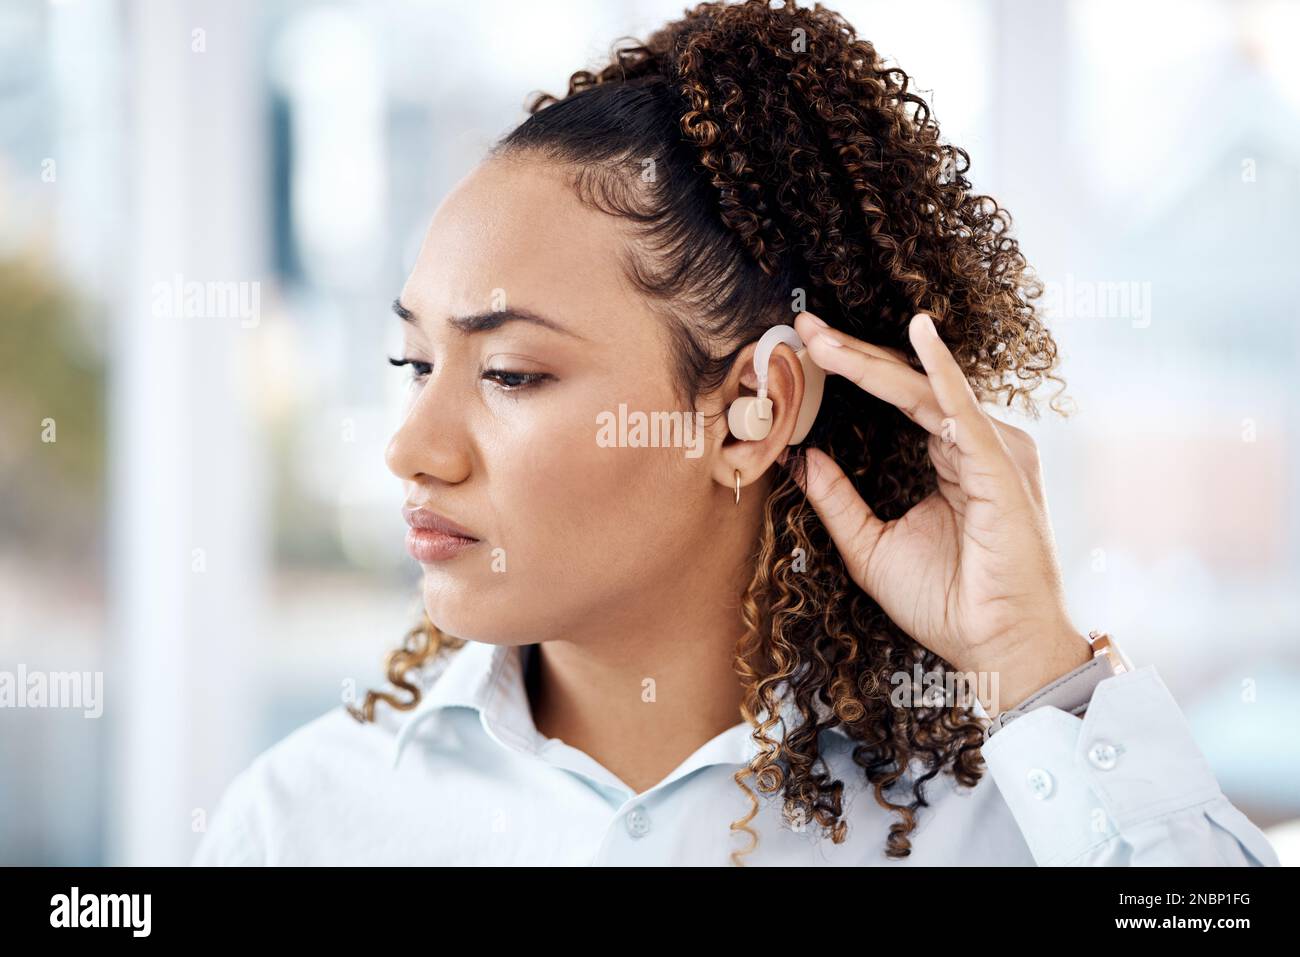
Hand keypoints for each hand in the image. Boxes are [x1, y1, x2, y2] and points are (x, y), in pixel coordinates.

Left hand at [791, 311, 1091, 714]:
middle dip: (852, 354)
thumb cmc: (945, 603)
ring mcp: (992, 450)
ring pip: (923, 389)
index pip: (898, 398)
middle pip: (907, 383)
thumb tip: (801, 457)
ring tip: (823, 339)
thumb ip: (837, 499)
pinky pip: (964, 409)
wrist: (992, 647)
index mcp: (952, 458)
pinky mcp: (1000, 466)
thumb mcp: (870, 545)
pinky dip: (940, 371)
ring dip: (872, 361)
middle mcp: (975, 444)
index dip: (853, 370)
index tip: (805, 347)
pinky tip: (918, 336)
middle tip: (804, 325)